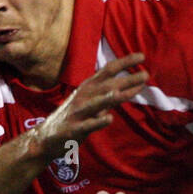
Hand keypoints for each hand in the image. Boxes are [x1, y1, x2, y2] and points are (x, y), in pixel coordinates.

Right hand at [29, 52, 148, 160]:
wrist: (46, 138)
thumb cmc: (74, 118)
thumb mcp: (92, 104)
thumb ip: (109, 97)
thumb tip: (130, 88)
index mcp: (88, 88)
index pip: (108, 71)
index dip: (124, 62)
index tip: (142, 55)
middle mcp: (83, 96)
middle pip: (106, 85)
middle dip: (125, 80)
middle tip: (145, 74)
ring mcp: (77, 112)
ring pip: (95, 103)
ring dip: (109, 98)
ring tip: (123, 93)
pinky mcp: (73, 129)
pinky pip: (87, 125)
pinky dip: (98, 122)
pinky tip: (109, 119)